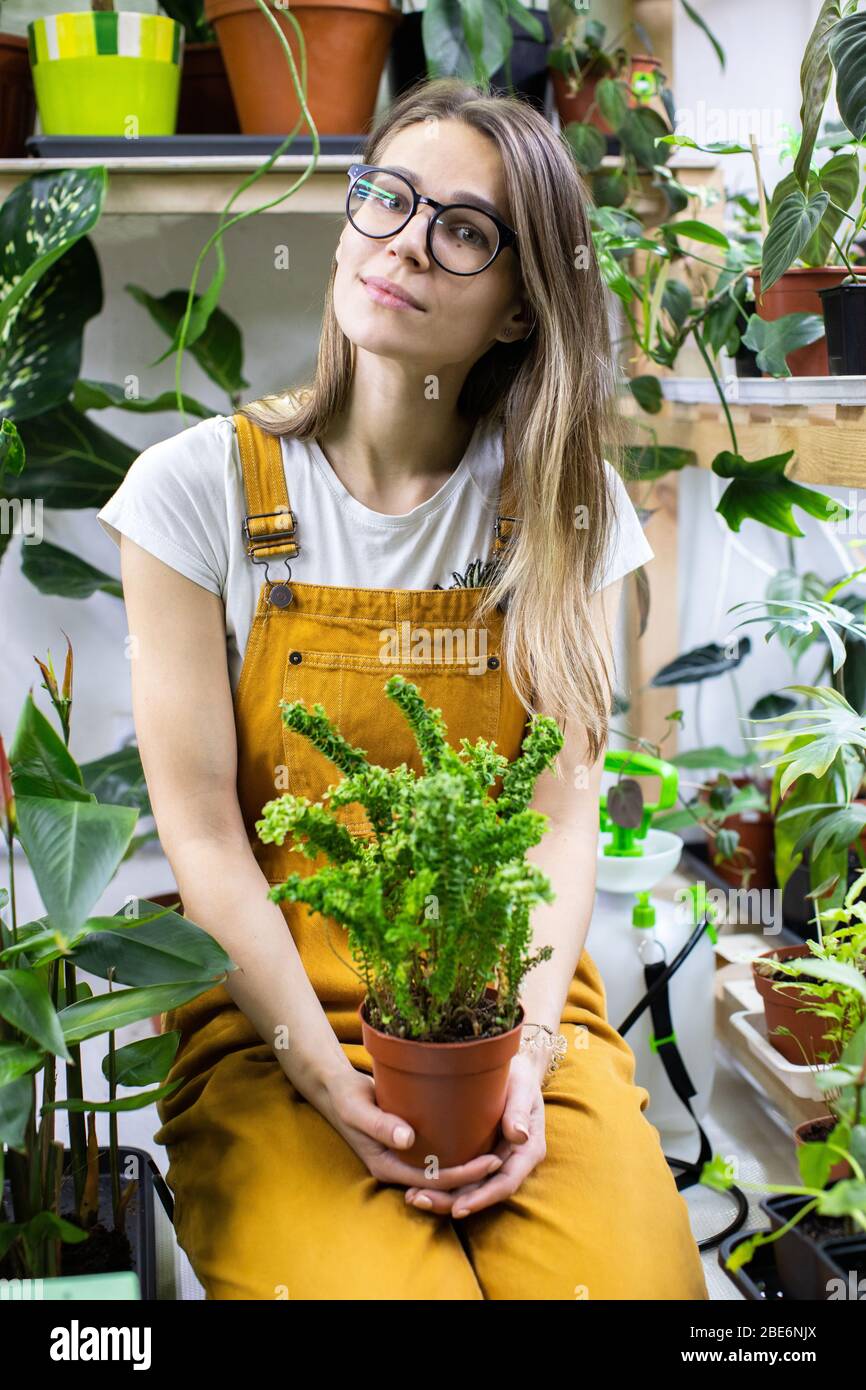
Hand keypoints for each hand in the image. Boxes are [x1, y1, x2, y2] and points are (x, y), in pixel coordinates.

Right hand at [318, 1067, 504, 1191]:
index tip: (490, 1160)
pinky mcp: (407, 1148)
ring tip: (497, 1154)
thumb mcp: (358, 1108)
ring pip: (440, 1175)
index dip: (463, 1175)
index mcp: (386, 1166)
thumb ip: (380, 1124)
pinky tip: (476, 1142)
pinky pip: (435, 1159)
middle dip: (472, 1177)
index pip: (433, 1180)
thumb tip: (408, 1139)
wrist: (336, 1089)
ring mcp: (402, 1160)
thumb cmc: (347, 1097)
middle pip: (441, 1183)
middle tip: (503, 1159)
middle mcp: (397, 1168)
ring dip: (467, 1170)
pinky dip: (456, 1155)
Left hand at [403, 1049, 547, 1218]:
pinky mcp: (477, 1154)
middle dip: (452, 1201)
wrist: (513, 1070)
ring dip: (442, 1196)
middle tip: (420, 1200)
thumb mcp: (522, 1087)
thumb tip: (519, 1135)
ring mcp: (493, 1160)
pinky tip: (415, 1182)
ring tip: (412, 1197)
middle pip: (482, 1191)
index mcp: (527, 1151)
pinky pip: (461, 1173)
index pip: (505, 1183)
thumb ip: (519, 1109)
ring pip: (469, 1187)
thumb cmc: (519, 1077)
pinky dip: (441, 1180)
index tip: (458, 1208)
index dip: (482, 1198)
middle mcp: (510, 1162)